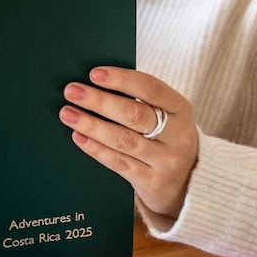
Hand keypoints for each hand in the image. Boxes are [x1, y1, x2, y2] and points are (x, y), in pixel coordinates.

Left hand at [60, 66, 198, 218]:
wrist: (189, 183)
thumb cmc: (166, 137)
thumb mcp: (167, 115)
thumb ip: (141, 100)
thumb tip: (96, 83)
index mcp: (181, 109)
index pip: (151, 89)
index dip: (122, 79)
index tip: (94, 73)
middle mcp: (178, 135)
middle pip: (134, 115)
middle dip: (99, 101)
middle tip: (72, 91)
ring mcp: (166, 161)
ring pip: (123, 140)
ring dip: (92, 125)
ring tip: (68, 113)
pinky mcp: (152, 182)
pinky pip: (119, 163)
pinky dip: (96, 148)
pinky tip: (78, 136)